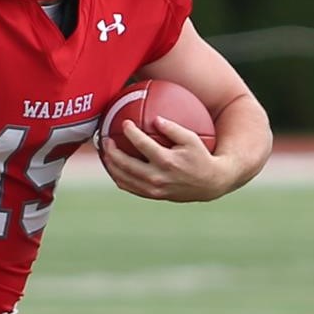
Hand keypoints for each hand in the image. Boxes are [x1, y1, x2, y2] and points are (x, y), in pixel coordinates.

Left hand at [98, 118, 234, 201]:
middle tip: (104, 139)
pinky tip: (113, 166)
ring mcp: (153, 188)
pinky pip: (128, 187)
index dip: (130, 132)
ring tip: (105, 152)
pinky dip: (118, 176)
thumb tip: (155, 118)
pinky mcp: (152, 195)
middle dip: (111, 151)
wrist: (209, 184)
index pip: (142, 144)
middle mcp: (157, 176)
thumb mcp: (191, 139)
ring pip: (123, 178)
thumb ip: (173, 128)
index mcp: (166, 161)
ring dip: (110, 165)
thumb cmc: (201, 157)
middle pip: (125, 164)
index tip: (125, 123)